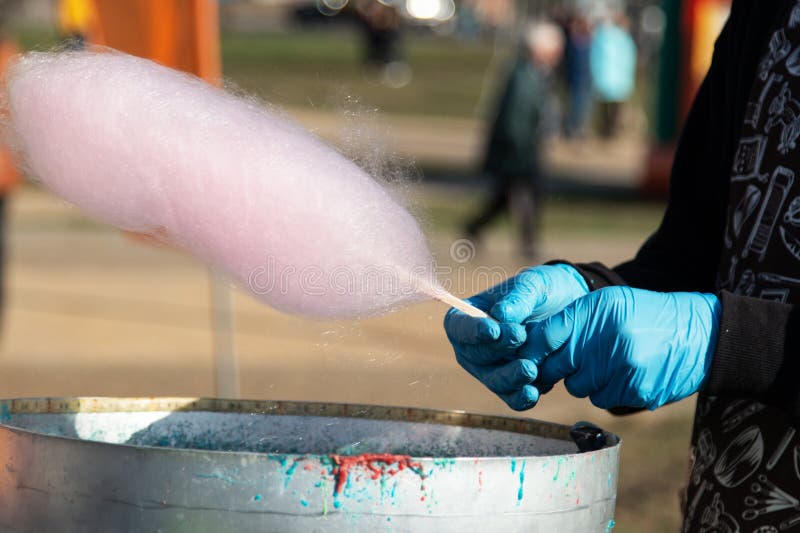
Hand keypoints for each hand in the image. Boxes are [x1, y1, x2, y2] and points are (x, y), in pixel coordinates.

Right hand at [443, 264, 588, 409]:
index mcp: (468, 318)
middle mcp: (473, 348)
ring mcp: (492, 370)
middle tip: (521, 336)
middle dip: (497, 350)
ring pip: (493, 381)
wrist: (569, 309)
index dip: (472, 331)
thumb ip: (517, 298)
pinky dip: (521, 398)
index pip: (458, 327)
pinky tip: (533, 393)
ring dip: (509, 378)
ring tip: (530, 369)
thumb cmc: (541, 292)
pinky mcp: (513, 386)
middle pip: (475, 356)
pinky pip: (511, 398)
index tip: (493, 329)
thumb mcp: (532, 285)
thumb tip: (500, 314)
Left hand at [523, 286, 720, 409]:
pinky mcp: (634, 391)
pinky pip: (602, 399)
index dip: (534, 350)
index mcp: (595, 312)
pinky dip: (607, 391)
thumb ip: (573, 322)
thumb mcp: (609, 304)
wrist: (698, 335)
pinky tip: (625, 376)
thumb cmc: (646, 316)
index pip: (546, 336)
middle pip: (557, 367)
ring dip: (586, 380)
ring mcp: (620, 368)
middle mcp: (604, 339)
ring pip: (578, 386)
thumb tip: (533, 347)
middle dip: (558, 368)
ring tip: (608, 364)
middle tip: (571, 364)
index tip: (532, 357)